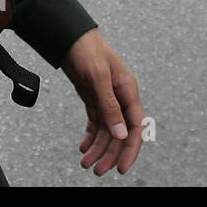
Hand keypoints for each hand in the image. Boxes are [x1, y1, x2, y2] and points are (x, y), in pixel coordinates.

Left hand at [60, 29, 143, 175]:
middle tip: (98, 170)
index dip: (130, 149)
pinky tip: (84, 147)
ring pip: (107, 131)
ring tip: (86, 162)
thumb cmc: (88, 49)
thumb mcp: (98, 76)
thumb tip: (121, 133)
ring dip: (98, 148)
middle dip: (110, 153)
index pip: (136, 127)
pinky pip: (96, 123)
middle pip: (120, 133)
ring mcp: (107, 98)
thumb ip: (110, 105)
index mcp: (128, 90)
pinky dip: (91, 137)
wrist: (71, 36)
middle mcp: (120, 97)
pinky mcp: (94, 98)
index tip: (122, 168)